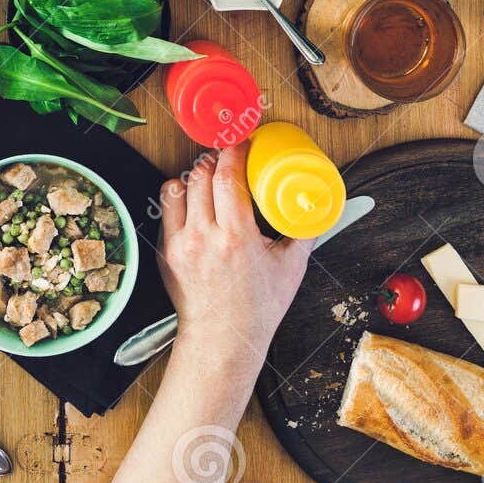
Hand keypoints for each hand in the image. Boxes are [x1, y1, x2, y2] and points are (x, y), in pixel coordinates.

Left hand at [157, 142, 307, 366]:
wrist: (223, 337)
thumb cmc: (257, 308)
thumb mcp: (291, 268)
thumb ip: (305, 232)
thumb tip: (317, 206)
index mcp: (236, 237)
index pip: (227, 177)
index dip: (234, 152)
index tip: (240, 145)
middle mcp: (204, 237)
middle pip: (200, 176)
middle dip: (214, 160)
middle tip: (226, 158)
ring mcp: (181, 244)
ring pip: (177, 187)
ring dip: (193, 176)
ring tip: (208, 176)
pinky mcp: (167, 251)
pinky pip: (166, 208)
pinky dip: (179, 196)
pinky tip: (193, 199)